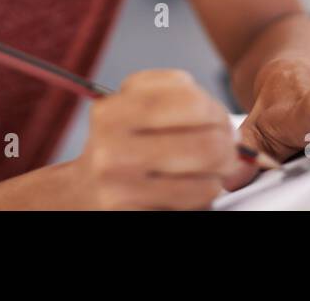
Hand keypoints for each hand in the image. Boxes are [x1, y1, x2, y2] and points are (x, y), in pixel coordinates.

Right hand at [72, 68, 247, 209]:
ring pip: (206, 179)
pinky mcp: (134, 214)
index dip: (214, 107)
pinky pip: (194, 202)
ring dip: (220, 172)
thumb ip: (174, 96)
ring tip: (215, 167)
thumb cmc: (118, 143)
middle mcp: (112, 150)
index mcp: (112, 112)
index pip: (187, 99)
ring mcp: (123, 188)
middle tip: (229, 145)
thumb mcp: (129, 104)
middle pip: (205, 144)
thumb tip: (224, 122)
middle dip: (228, 143)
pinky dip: (206, 193)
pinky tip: (195, 186)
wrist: (80, 193)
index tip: (218, 116)